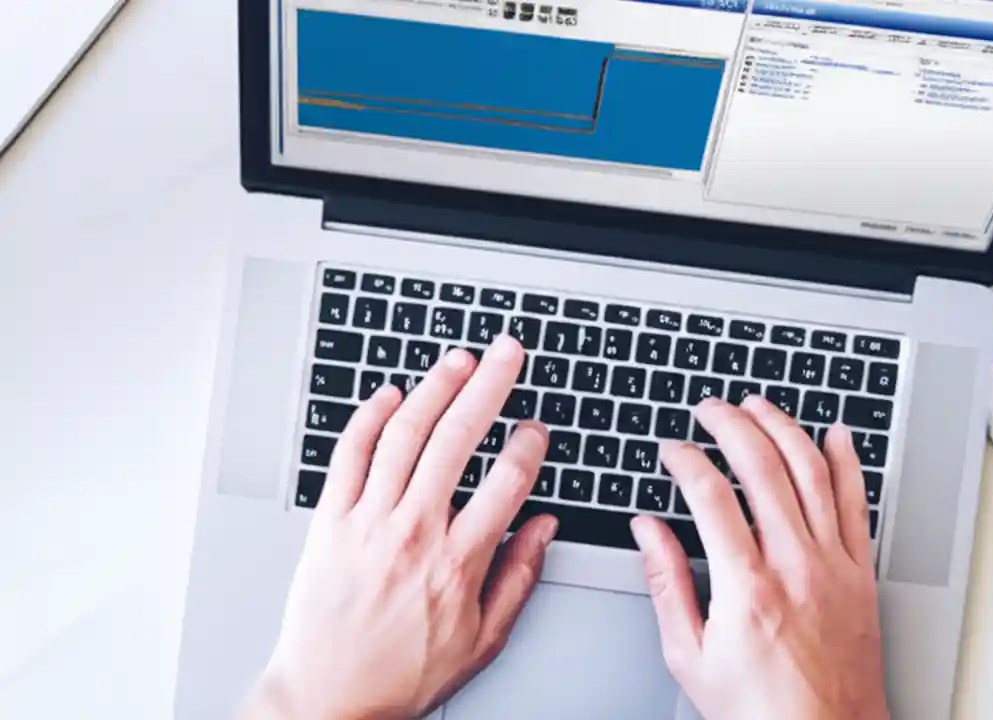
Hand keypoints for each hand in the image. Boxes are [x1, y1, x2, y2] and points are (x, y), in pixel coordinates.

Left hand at [243, 337, 557, 719]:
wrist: (328, 698)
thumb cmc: (401, 673)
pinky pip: (349, 455)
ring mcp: (367, 522)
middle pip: (458, 438)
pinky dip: (369, 418)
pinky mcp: (329, 521)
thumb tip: (545, 529)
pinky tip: (391, 394)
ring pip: (404, 435)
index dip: (528, 444)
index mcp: (458, 562)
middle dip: (490, 385)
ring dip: (435, 388)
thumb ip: (519, 578)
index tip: (535, 428)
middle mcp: (413, 532)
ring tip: (458, 360)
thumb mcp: (482, 640)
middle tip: (507, 354)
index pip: (506, 481)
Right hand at [631, 396, 888, 719]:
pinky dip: (847, 463)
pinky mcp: (862, 575)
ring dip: (784, 428)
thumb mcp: (690, 656)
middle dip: (731, 425)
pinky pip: (858, 504)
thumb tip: (647, 530)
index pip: (709, 495)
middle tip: (711, 410)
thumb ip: (665, 584)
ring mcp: (834, 566)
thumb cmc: (759, 712)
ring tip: (759, 406)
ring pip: (812, 473)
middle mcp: (794, 566)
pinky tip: (835, 437)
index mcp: (745, 587)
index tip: (672, 450)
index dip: (685, 460)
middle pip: (762, 468)